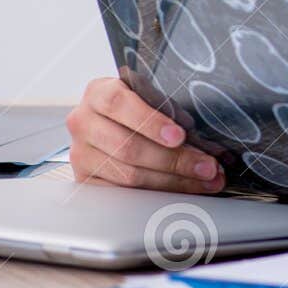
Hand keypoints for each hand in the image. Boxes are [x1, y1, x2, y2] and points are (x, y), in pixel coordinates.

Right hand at [66, 77, 225, 193]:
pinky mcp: (85, 180)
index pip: (119, 105)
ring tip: (205, 180)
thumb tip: (204, 136)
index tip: (179, 136)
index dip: (151, 122)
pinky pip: (124, 193)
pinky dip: (158, 194)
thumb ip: (166, 107)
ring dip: (173, 181)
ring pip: (129, 175)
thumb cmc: (136, 105)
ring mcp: (81, 154)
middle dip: (175, 160)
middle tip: (207, 166)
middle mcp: (84, 122)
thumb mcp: (146, 95)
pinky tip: (183, 190)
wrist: (105, 120)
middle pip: (129, 148)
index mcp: (99, 93)